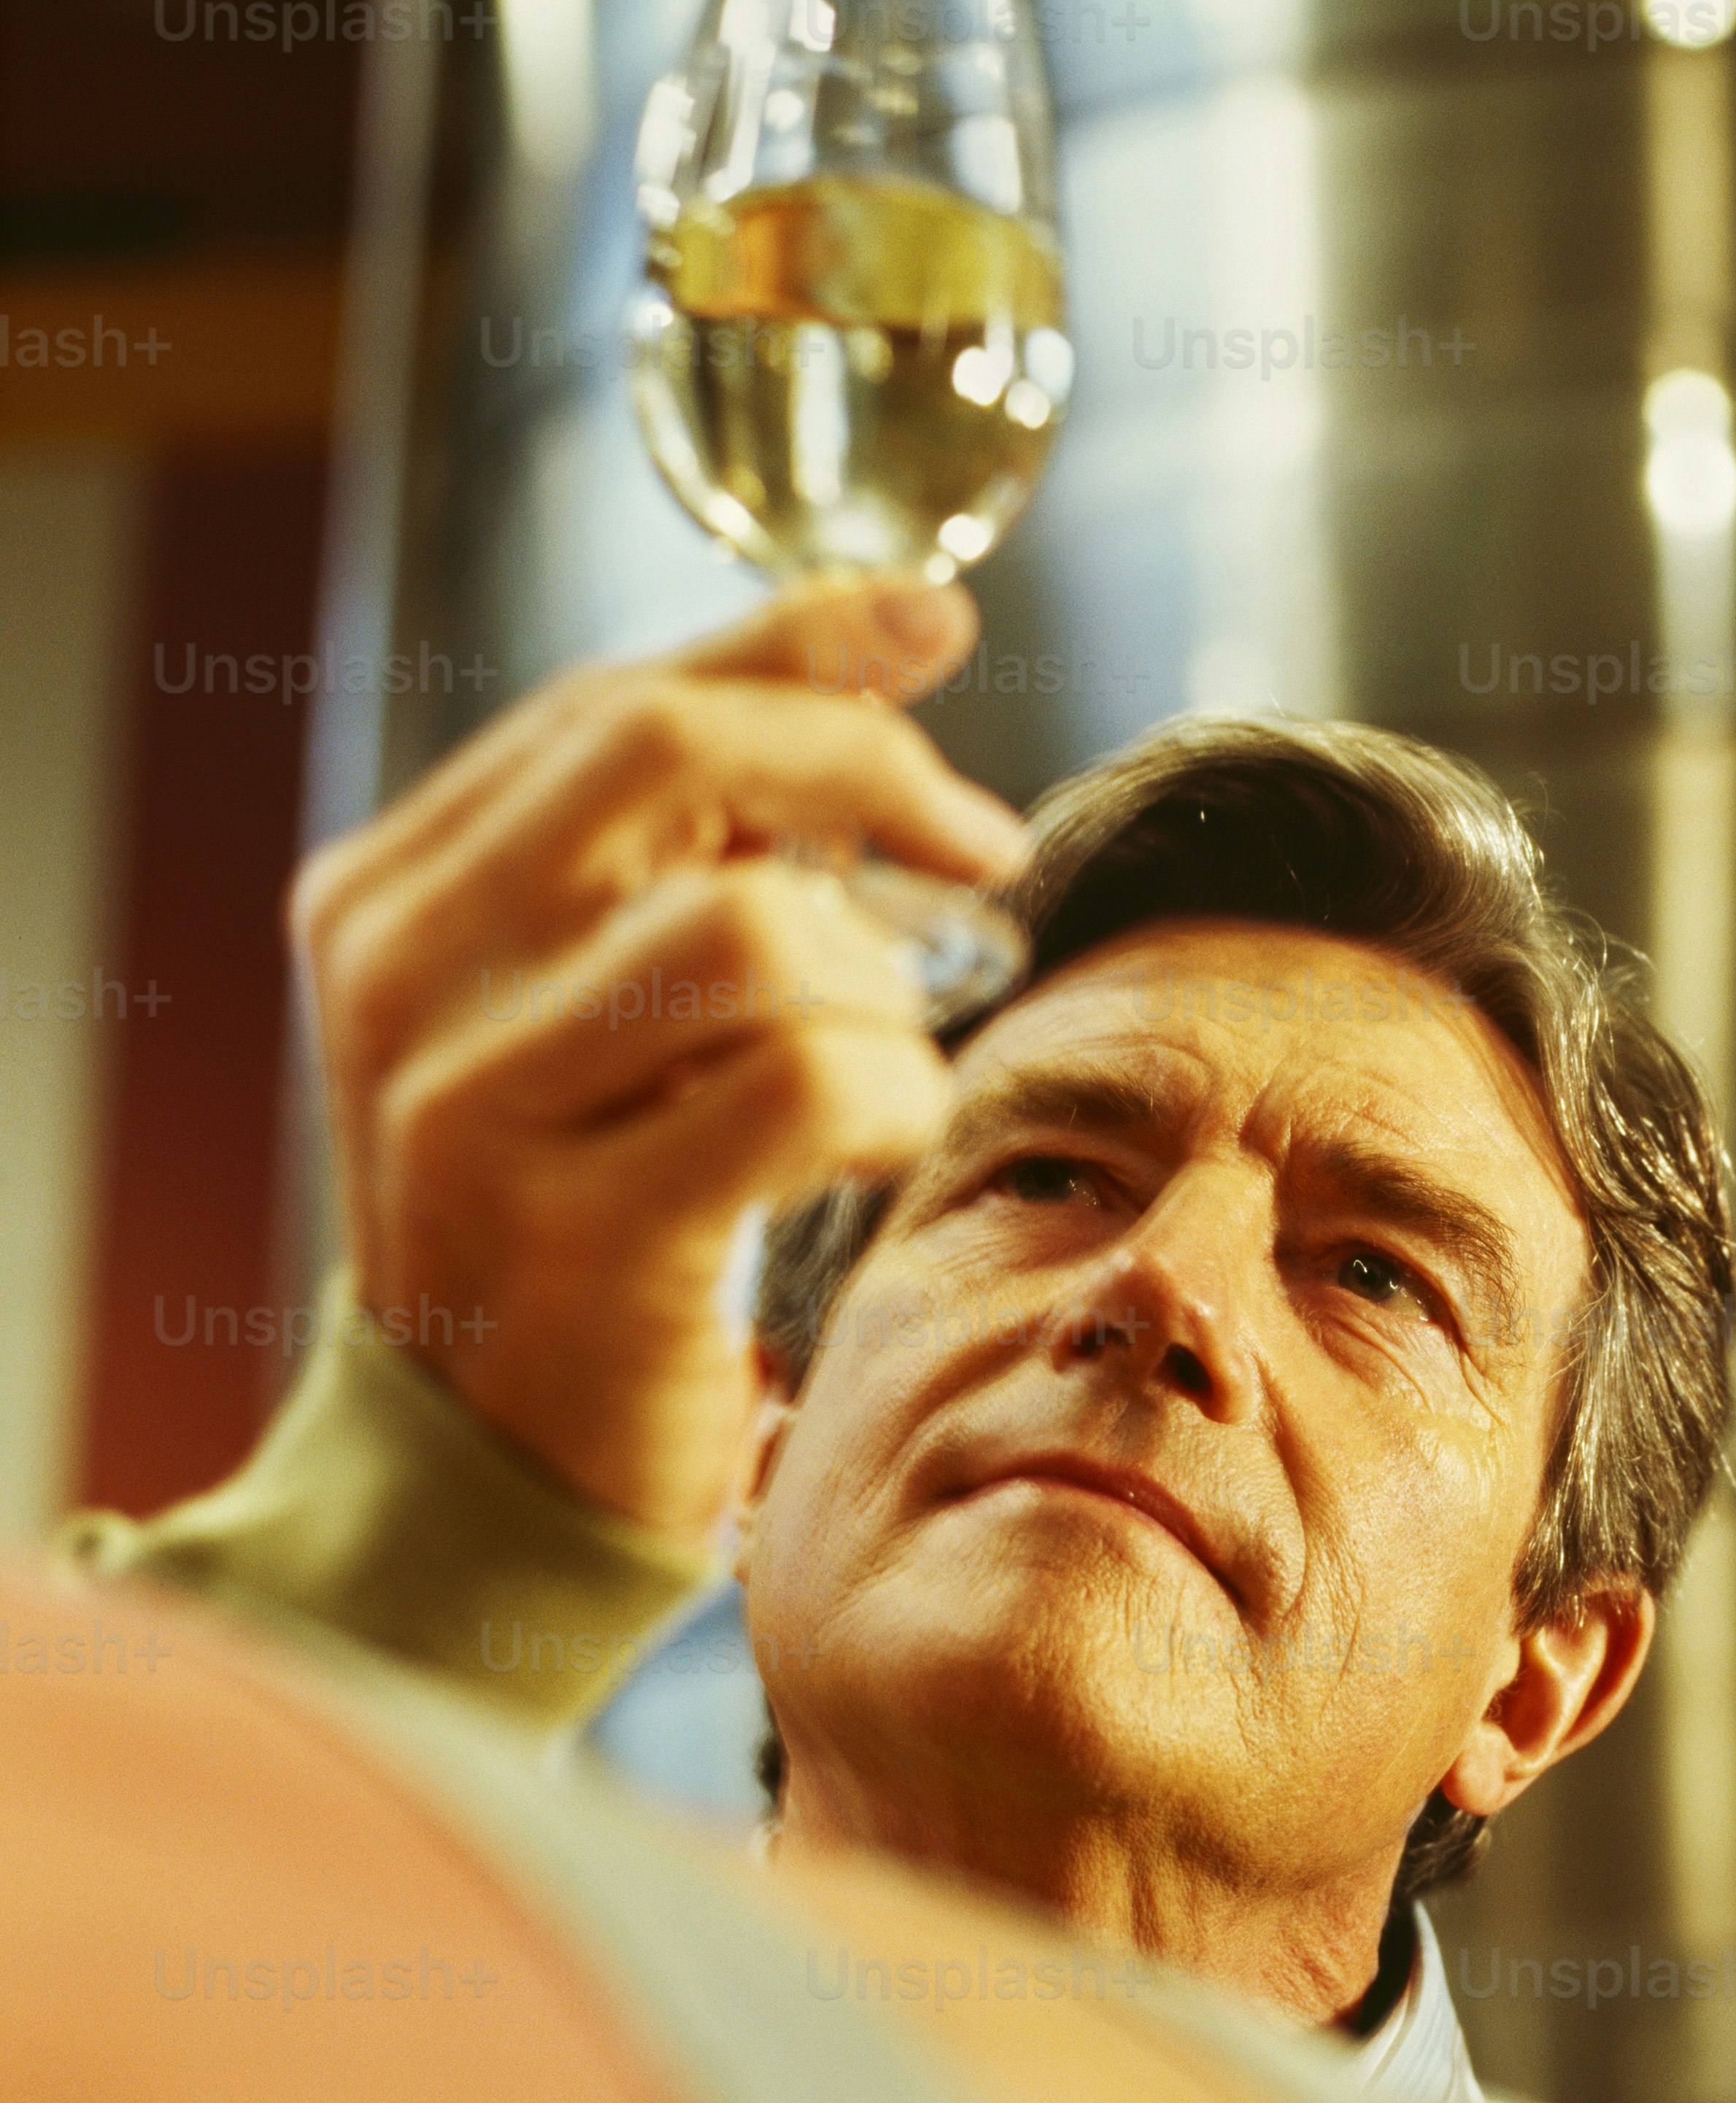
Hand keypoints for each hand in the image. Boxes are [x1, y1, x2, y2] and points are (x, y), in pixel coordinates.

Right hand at [291, 576, 1020, 1551]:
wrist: (490, 1484)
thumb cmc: (580, 1221)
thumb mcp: (588, 1008)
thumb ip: (689, 845)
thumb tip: (881, 636)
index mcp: (388, 898)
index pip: (615, 701)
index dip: (797, 639)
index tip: (936, 618)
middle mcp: (403, 983)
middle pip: (668, 755)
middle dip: (861, 767)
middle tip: (979, 843)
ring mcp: (475, 1113)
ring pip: (758, 927)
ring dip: (878, 984)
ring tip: (875, 1059)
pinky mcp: (584, 1237)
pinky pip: (811, 1084)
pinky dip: (894, 1097)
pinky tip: (877, 1143)